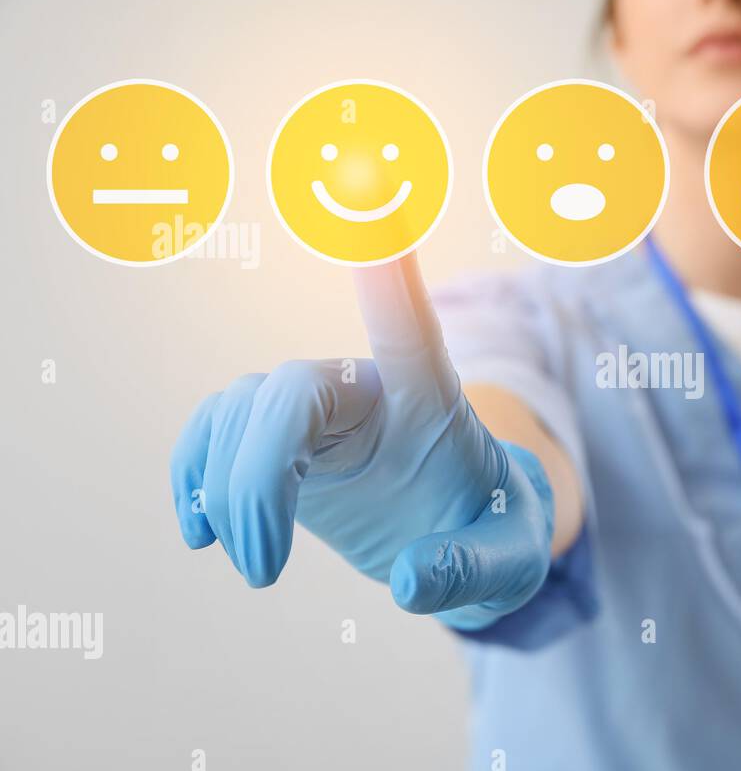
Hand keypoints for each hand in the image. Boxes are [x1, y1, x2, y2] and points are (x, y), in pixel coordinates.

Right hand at [167, 254, 553, 627]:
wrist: (462, 536)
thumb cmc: (496, 532)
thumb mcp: (510, 563)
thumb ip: (471, 571)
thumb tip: (409, 585)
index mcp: (433, 398)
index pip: (407, 322)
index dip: (384, 267)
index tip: (370, 185)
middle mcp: (368, 388)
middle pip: (287, 389)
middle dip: (257, 476)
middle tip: (263, 571)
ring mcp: (318, 411)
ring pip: (239, 409)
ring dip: (225, 487)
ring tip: (256, 568)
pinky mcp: (280, 441)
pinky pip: (214, 433)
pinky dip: (199, 476)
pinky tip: (204, 532)